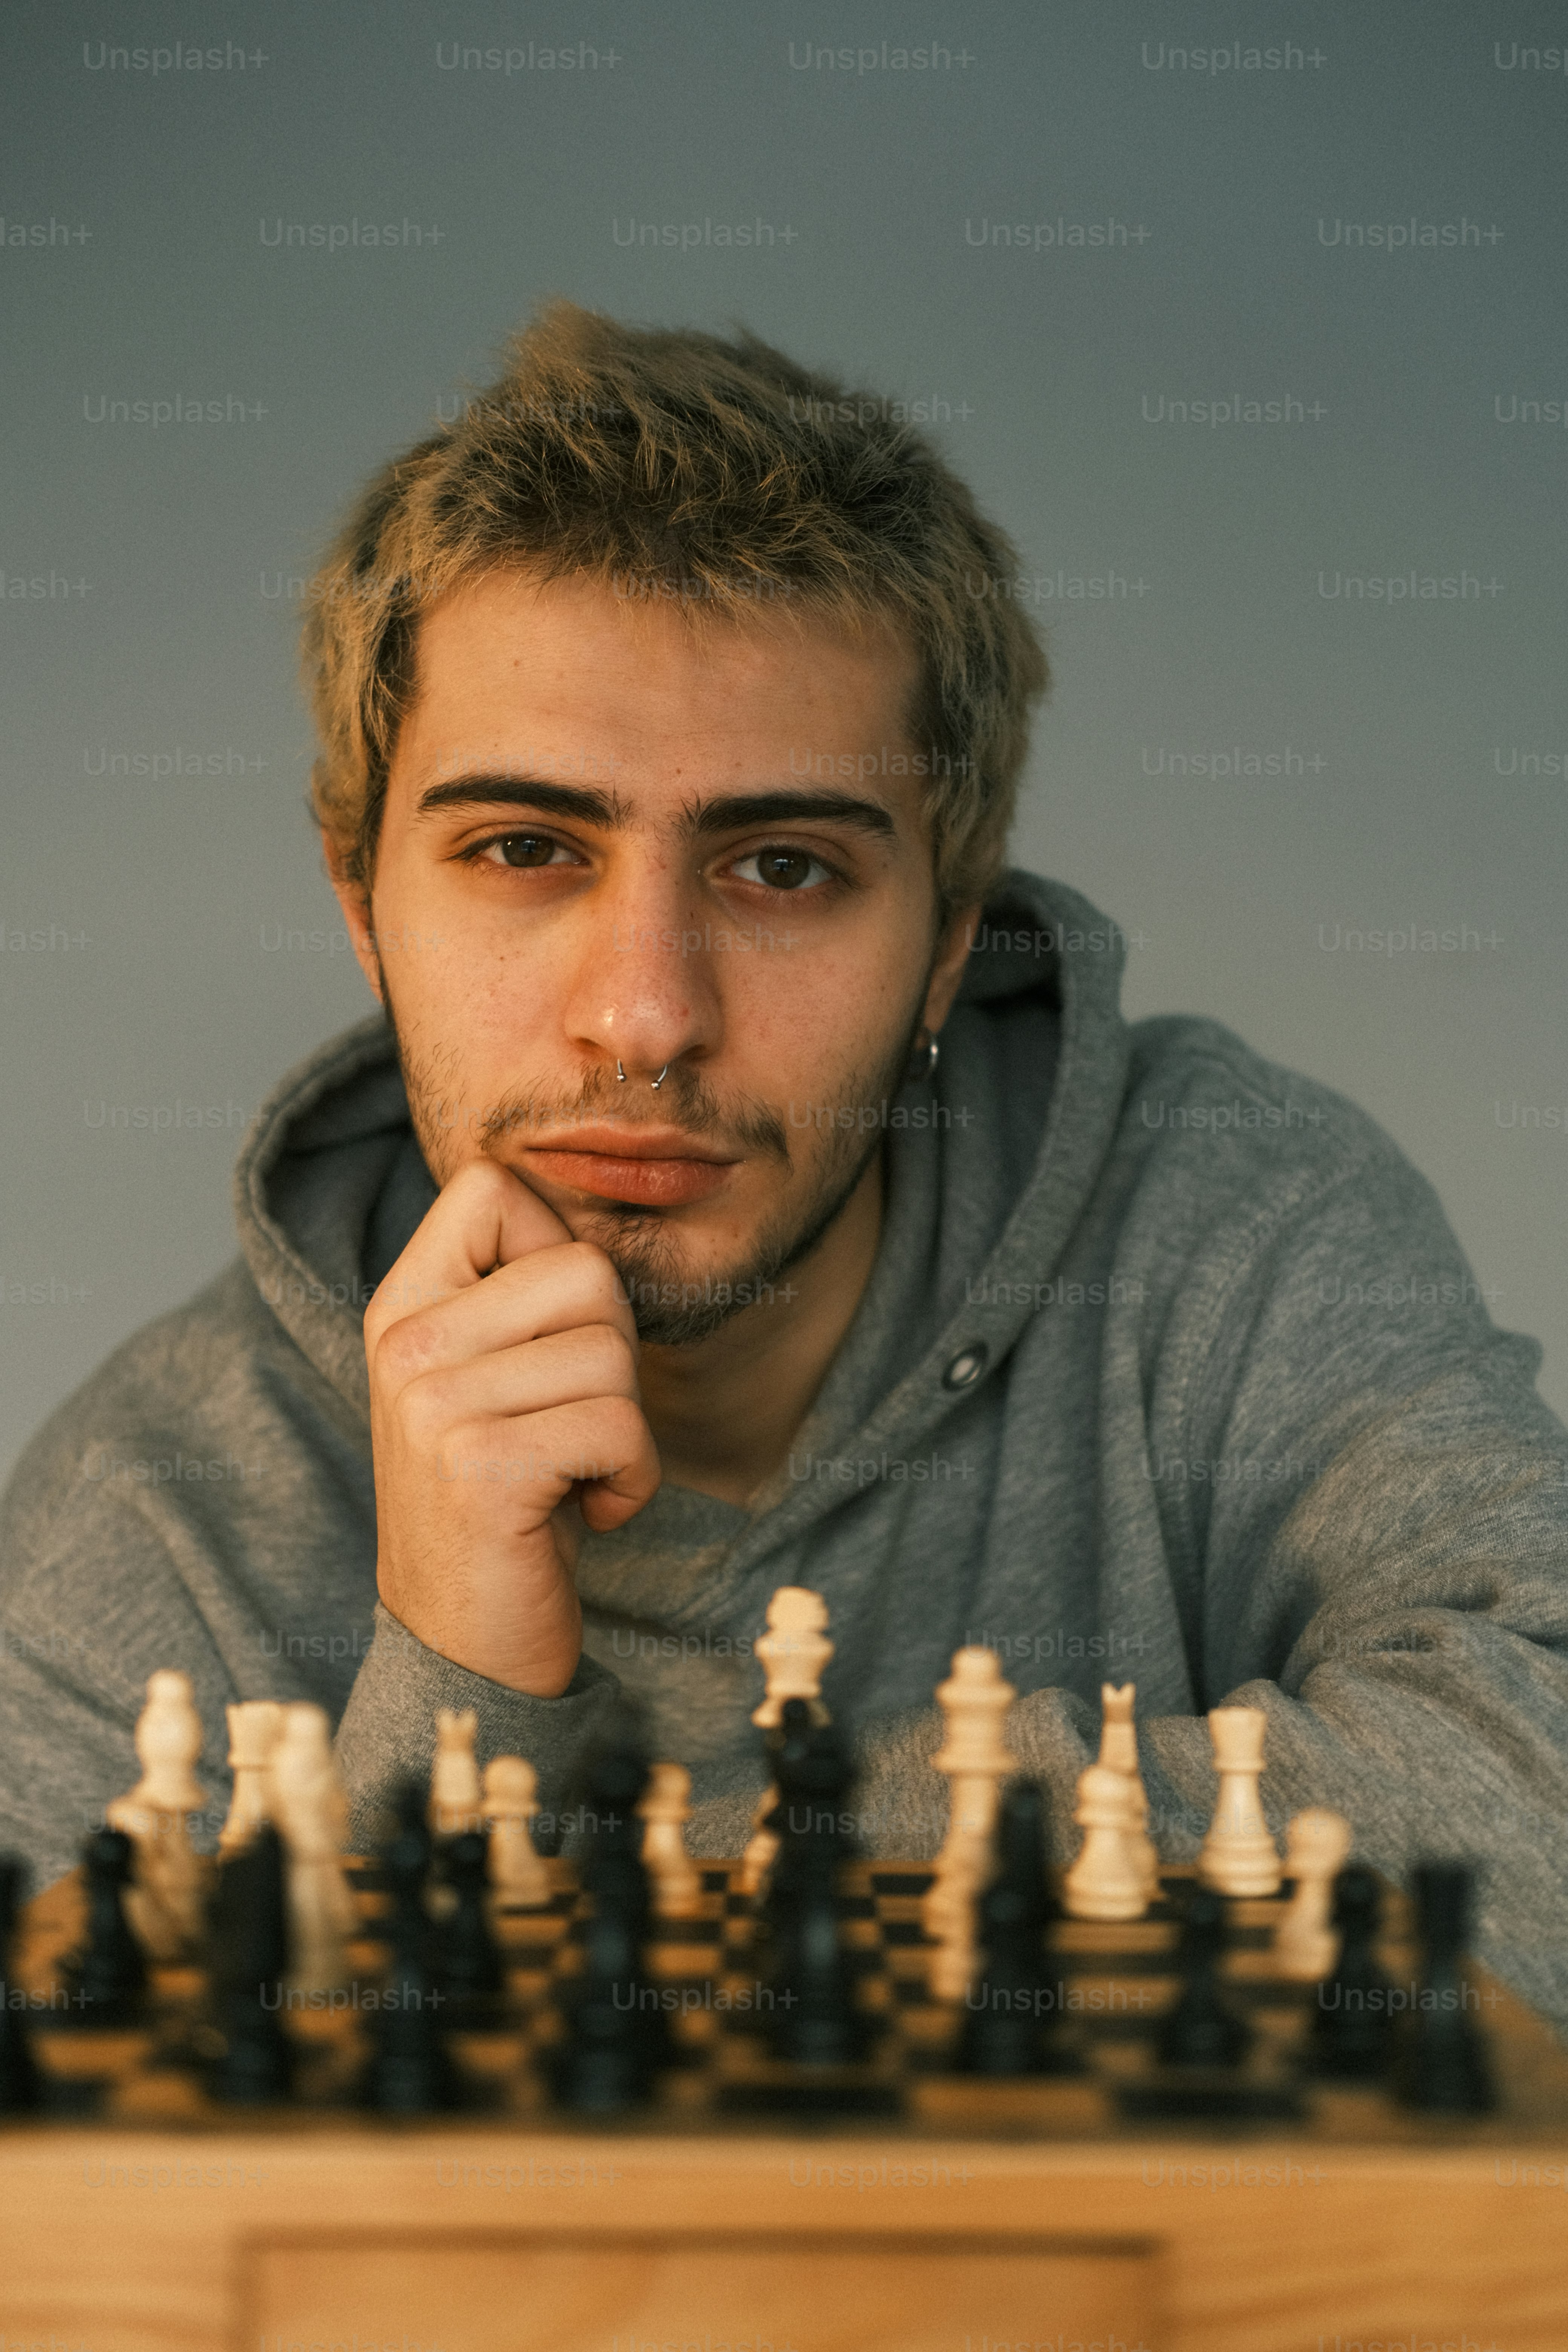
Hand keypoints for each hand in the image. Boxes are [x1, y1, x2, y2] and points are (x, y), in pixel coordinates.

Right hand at [362, 1159, 659, 1693]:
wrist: (466, 1642)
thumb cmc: (507, 1495)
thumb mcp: (491, 1376)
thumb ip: (518, 1291)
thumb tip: (583, 1202)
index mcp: (402, 1306)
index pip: (492, 1187)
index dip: (555, 1252)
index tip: (543, 1338)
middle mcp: (406, 1345)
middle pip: (585, 1270)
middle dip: (611, 1355)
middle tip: (567, 1424)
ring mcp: (434, 1406)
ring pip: (612, 1353)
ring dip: (623, 1428)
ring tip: (569, 1474)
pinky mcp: (482, 1468)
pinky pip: (620, 1428)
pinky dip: (631, 1481)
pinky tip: (582, 1514)